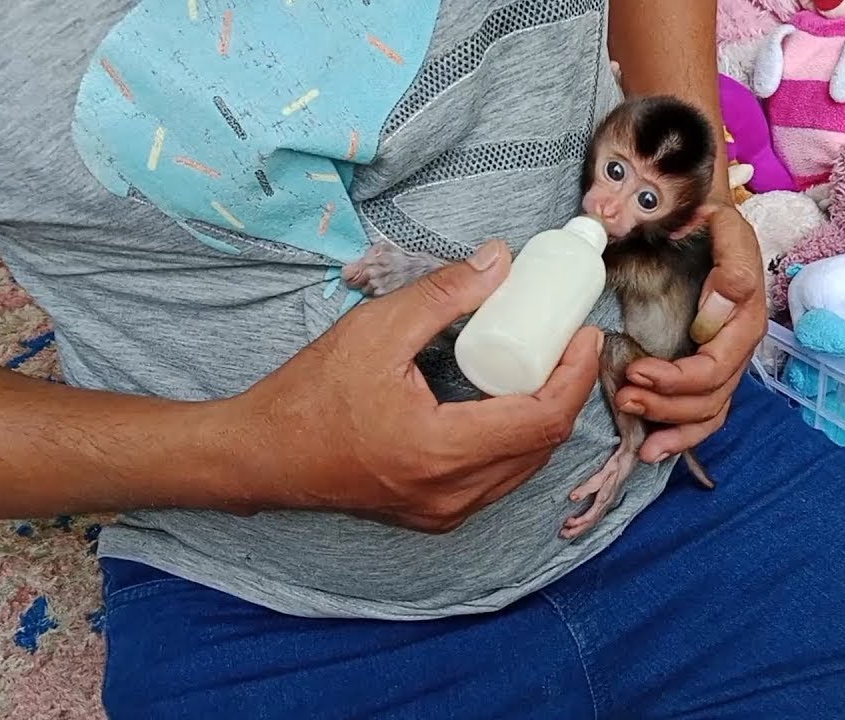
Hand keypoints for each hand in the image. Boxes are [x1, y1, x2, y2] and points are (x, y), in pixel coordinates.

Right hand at [238, 240, 602, 532]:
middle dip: (566, 389)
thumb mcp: (374, 329)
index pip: (542, 419)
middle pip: (542, 444)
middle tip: (567, 342)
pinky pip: (499, 478)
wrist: (260, 457)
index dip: (575, 374)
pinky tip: (510, 402)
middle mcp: (452, 494)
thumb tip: (500, 261)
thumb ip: (442, 295)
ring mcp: (445, 512)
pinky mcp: (436, 515)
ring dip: (544, 416)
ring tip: (545, 365)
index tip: (584, 333)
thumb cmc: (308, 396)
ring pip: (525, 466)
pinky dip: (516, 440)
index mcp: (441, 452)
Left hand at [614, 205, 766, 460]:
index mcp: (744, 320)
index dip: (675, 379)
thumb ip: (732, 265)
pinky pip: (702, 415)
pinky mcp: (706, 371)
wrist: (701, 216)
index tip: (634, 370)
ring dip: (669, 424)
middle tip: (624, 396)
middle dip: (665, 405)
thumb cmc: (708, 222)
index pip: (714, 368)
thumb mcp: (725, 227)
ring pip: (706, 414)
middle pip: (708, 398)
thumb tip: (716, 314)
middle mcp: (737, 348)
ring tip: (632, 420)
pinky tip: (653, 448)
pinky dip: (680, 437)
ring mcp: (724, 363)